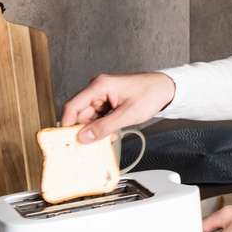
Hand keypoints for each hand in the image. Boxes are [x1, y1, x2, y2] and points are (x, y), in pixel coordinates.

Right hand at [60, 71, 176, 143]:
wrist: (166, 89)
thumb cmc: (150, 94)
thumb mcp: (126, 115)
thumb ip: (104, 127)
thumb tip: (84, 137)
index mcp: (99, 86)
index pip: (73, 105)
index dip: (67, 124)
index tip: (65, 139)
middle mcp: (98, 88)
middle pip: (81, 113)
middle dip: (84, 129)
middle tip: (88, 145)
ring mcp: (103, 95)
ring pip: (90, 117)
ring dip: (95, 129)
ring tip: (106, 137)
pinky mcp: (108, 101)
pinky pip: (98, 116)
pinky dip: (102, 125)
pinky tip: (111, 132)